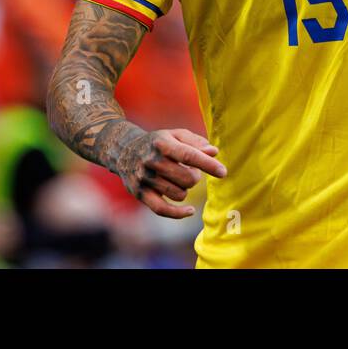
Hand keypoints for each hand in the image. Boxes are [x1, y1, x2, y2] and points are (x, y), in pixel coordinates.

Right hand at [111, 126, 227, 217]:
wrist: (124, 150)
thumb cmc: (158, 142)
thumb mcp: (176, 135)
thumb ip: (196, 142)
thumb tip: (214, 153)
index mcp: (163, 143)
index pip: (189, 155)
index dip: (208, 164)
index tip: (223, 172)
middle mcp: (152, 161)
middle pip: (187, 179)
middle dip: (195, 177)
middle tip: (189, 171)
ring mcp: (145, 178)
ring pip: (179, 194)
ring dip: (185, 189)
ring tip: (178, 179)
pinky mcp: (140, 194)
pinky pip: (162, 210)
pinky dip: (178, 213)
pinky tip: (190, 211)